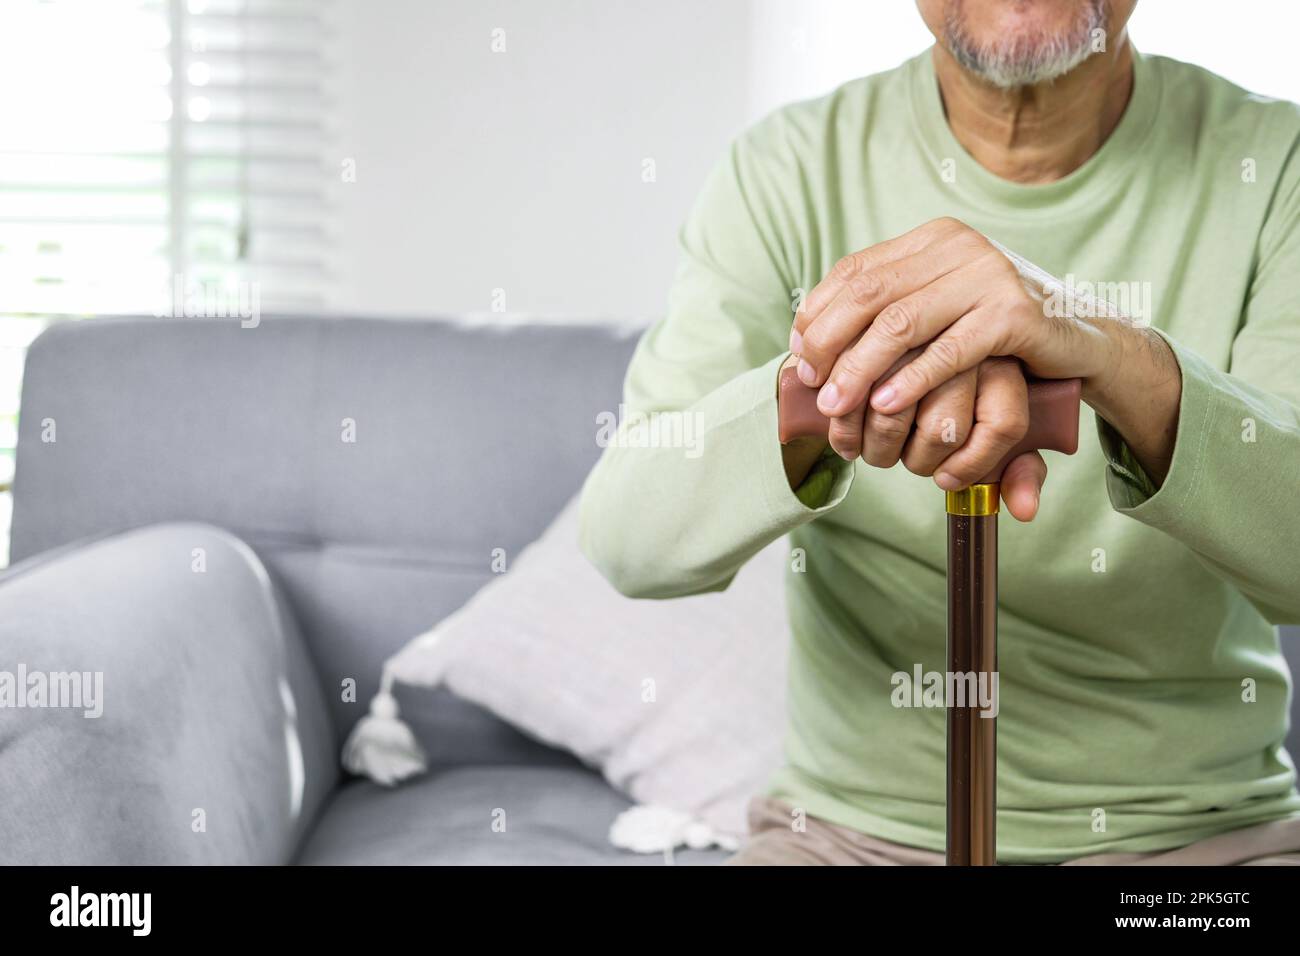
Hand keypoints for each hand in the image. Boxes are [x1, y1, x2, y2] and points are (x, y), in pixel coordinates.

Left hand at [790, 217, 1112, 414]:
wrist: (1077, 342)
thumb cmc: (992, 334)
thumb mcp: (935, 312)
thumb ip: (884, 311)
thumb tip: (804, 336)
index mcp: (933, 239)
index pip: (857, 270)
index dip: (819, 312)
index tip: (799, 353)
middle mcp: (959, 247)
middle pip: (870, 294)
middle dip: (831, 342)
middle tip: (811, 384)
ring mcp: (989, 275)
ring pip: (901, 323)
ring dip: (861, 368)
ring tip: (837, 404)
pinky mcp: (1014, 313)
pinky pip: (949, 350)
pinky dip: (912, 379)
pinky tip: (886, 404)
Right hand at [833, 355, 1045, 520]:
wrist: (913, 337)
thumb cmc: (958, 394)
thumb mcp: (996, 425)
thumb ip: (1018, 467)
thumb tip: (1025, 509)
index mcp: (1004, 366)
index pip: (1003, 425)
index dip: (974, 465)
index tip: (945, 479)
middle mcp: (964, 345)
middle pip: (944, 427)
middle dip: (916, 460)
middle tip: (901, 461)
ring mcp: (915, 337)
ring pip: (896, 414)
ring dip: (878, 446)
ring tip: (868, 449)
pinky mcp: (869, 336)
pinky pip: (854, 396)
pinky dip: (844, 427)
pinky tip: (843, 441)